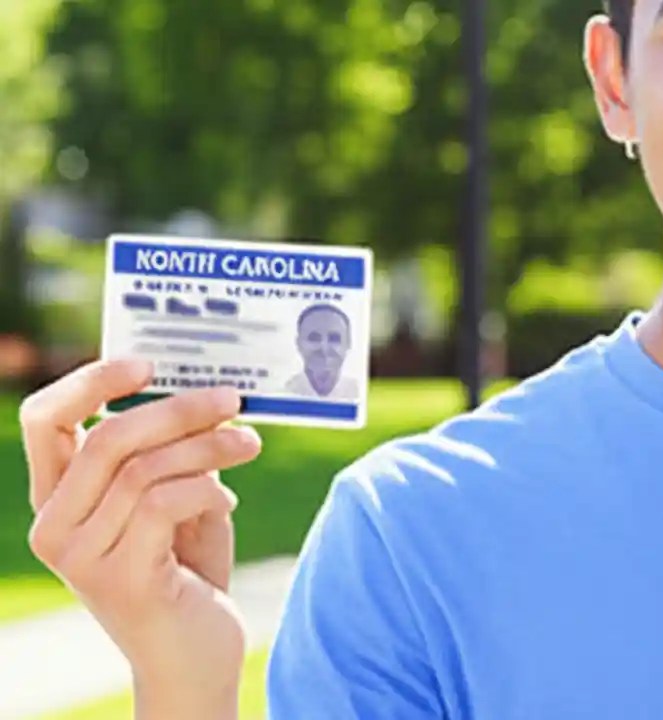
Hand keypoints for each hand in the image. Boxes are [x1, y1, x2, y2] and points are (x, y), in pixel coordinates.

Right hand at [20, 359, 261, 715]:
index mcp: (58, 499)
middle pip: (107, 437)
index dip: (90, 381)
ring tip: (249, 443)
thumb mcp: (177, 501)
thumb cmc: (188, 571)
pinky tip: (227, 498)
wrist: (197, 656)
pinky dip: (206, 488)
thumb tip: (205, 394)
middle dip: (179, 409)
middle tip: (233, 400)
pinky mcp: (121, 579)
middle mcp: (55, 527)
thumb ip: (173, 455)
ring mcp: (81, 557)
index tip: (148, 364)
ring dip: (209, 446)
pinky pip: (164, 503)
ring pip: (144, 469)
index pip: (45, 420)